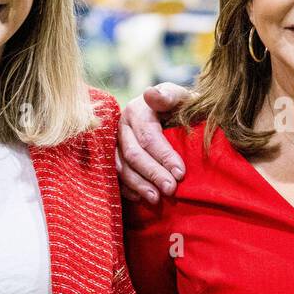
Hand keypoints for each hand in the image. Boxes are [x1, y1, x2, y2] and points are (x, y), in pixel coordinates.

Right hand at [116, 83, 191, 202]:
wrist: (171, 114)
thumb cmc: (180, 107)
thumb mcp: (180, 97)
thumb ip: (169, 95)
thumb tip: (150, 94)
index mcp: (137, 110)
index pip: (148, 136)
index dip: (164, 156)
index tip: (180, 173)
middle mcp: (122, 127)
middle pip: (133, 154)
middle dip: (153, 174)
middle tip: (171, 189)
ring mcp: (114, 144)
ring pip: (122, 167)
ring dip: (139, 185)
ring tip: (156, 199)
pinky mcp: (112, 158)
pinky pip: (115, 177)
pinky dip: (128, 190)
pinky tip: (141, 199)